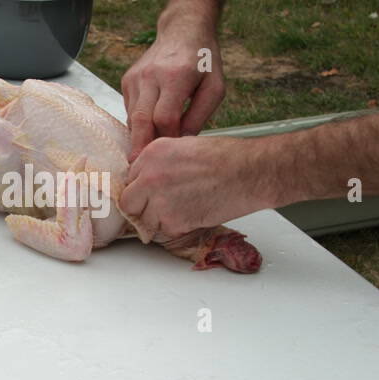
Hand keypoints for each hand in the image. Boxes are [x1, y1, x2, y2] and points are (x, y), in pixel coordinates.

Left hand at [119, 135, 276, 240]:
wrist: (249, 173)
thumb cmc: (227, 158)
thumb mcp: (184, 147)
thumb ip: (161, 162)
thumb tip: (150, 177)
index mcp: (152, 153)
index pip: (129, 179)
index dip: (140, 189)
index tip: (147, 195)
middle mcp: (150, 176)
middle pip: (129, 203)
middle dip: (141, 208)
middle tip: (158, 209)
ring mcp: (159, 200)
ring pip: (145, 221)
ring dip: (159, 221)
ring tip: (182, 210)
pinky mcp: (173, 221)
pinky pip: (165, 232)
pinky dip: (176, 229)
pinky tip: (192, 215)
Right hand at [121, 24, 224, 160]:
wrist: (183, 30)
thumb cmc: (204, 61)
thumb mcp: (215, 88)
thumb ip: (199, 116)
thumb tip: (182, 143)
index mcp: (176, 76)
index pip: (164, 118)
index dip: (168, 139)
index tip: (173, 153)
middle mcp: (150, 76)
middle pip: (140, 120)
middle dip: (141, 147)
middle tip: (140, 170)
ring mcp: (135, 77)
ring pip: (132, 118)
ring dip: (140, 137)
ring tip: (148, 154)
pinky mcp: (127, 80)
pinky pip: (130, 110)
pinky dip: (138, 123)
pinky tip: (149, 129)